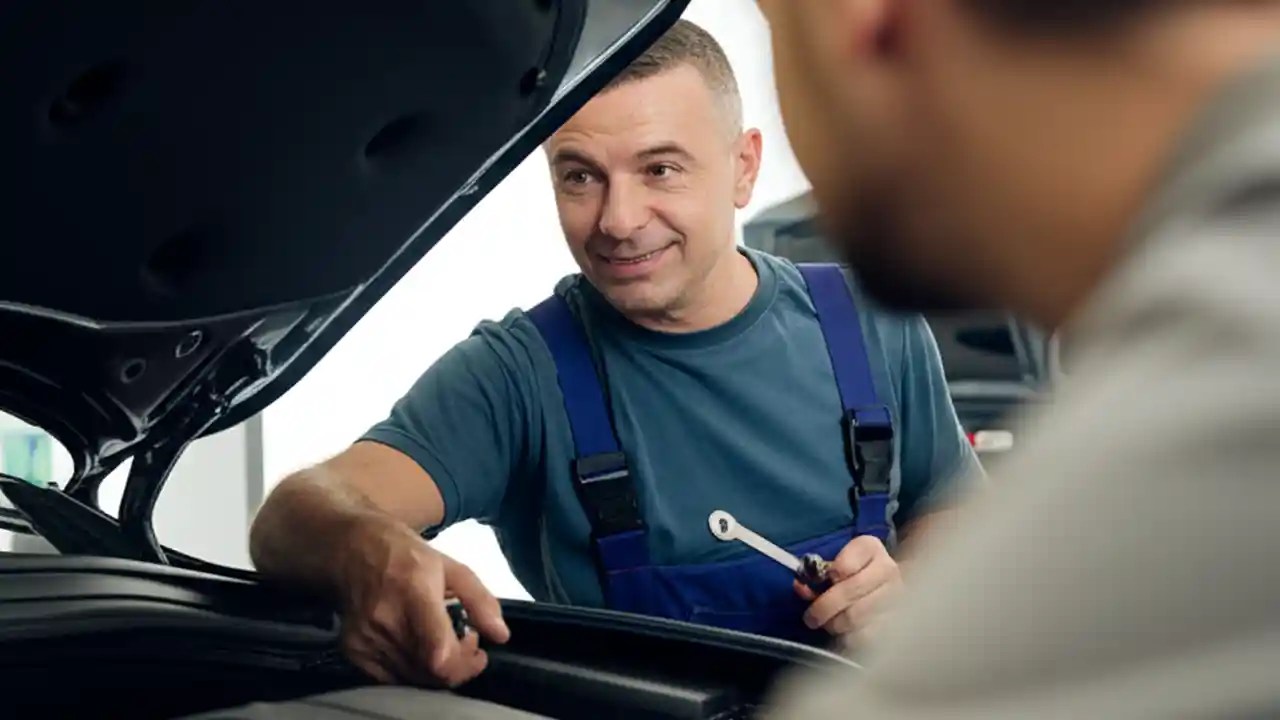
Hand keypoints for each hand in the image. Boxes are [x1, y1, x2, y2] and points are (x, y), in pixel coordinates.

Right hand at [334, 516, 509, 686]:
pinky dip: (413, 670)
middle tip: (462, 641)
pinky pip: (392, 678)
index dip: (464, 663)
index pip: (438, 651)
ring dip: (437, 668)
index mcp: (414, 593)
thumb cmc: (407, 555)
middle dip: (457, 664)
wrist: (352, 549)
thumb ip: (479, 601)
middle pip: (431, 671)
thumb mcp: (451, 566)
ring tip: (442, 641)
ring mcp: (366, 639)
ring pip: (414, 678)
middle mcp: (387, 620)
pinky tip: (419, 647)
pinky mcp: (353, 651)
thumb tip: (501, 635)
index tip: (478, 651)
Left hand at [795, 535, 901, 646]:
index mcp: (870, 547)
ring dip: (836, 624)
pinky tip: (847, 633)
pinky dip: (851, 638)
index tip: (823, 580)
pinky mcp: (898, 621)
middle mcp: (888, 569)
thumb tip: (801, 587)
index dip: (831, 574)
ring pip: (856, 617)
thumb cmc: (850, 573)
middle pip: (850, 592)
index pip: (845, 563)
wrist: (882, 586)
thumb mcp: (832, 563)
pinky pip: (867, 636)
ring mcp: (897, 596)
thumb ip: (815, 573)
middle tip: (811, 618)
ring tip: (830, 624)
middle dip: (824, 608)